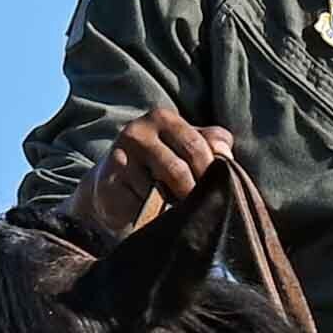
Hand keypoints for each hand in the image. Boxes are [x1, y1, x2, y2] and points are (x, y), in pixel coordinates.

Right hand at [72, 106, 235, 242]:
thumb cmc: (160, 166)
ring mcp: (120, 156)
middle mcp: (138, 132)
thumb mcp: (187, 149)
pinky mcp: (108, 181)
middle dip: (193, 193)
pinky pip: (139, 203)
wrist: (114, 186)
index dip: (211, 173)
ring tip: (178, 211)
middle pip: (178, 169)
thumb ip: (212, 144)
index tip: (219, 192)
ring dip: (173, 206)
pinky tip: (153, 213)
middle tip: (201, 210)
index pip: (197, 146)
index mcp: (163, 119)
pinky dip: (151, 213)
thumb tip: (225, 153)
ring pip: (158, 190)